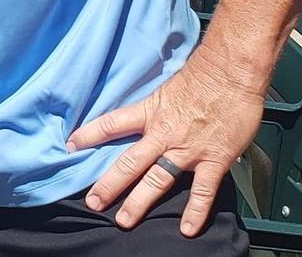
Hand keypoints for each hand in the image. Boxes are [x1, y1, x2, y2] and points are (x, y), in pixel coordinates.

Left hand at [65, 47, 263, 236]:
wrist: (230, 72)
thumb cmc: (201, 75)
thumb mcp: (167, 89)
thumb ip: (156, 109)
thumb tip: (147, 119)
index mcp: (150, 112)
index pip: (112, 124)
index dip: (89, 135)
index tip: (70, 146)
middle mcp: (163, 134)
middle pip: (129, 162)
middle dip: (109, 184)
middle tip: (92, 202)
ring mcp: (187, 149)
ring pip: (157, 180)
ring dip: (138, 202)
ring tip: (123, 221)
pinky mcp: (214, 160)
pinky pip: (203, 191)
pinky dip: (195, 212)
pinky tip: (187, 230)